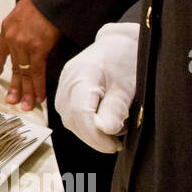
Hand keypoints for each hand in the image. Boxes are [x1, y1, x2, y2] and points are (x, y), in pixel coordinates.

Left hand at [0, 0, 59, 110]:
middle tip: (11, 101)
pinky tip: (38, 97)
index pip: (1, 50)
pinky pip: (36, 72)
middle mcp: (12, 38)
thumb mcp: (24, 11)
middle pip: (14, 67)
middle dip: (14, 86)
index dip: (0, 63)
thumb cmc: (42, 1)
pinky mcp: (37, 48)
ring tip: (25, 106)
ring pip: (24, 73)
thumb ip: (23, 27)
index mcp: (7, 28)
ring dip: (27, 92)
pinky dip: (38, 86)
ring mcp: (23, 44)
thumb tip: (31, 37)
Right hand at [55, 22, 140, 152]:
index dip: (95, 135)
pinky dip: (84, 124)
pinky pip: (70, 114)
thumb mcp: (129, 85)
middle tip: (115, 144)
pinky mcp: (65, 91)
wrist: (118, 45)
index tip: (113, 146)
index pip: (80, 113)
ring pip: (69, 119)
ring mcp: (63, 86)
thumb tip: (106, 131)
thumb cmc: (126, 60)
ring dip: (88, 132)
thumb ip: (116, 107)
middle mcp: (67, 80)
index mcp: (82, 75)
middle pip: (72, 119)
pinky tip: (101, 124)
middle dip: (93, 137)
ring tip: (111, 133)